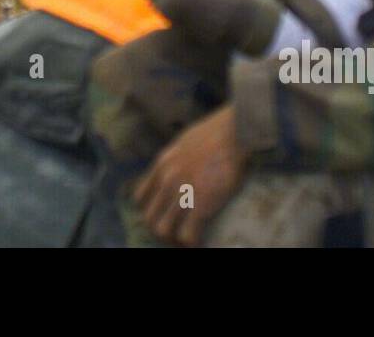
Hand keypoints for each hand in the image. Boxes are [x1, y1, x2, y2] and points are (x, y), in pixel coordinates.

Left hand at [134, 104, 245, 246]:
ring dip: (173, 239)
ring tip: (186, 240)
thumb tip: (179, 169)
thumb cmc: (215, 133)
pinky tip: (198, 242)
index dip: (150, 210)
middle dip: (160, 229)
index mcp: (161, 165)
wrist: (232, 132)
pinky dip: (191, 242)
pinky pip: (187, 234)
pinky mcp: (201, 204)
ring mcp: (182, 193)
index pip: (140, 197)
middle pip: (149, 217)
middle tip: (175, 233)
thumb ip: (175, 160)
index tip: (162, 215)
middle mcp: (166, 181)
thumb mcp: (183, 143)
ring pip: (163, 230)